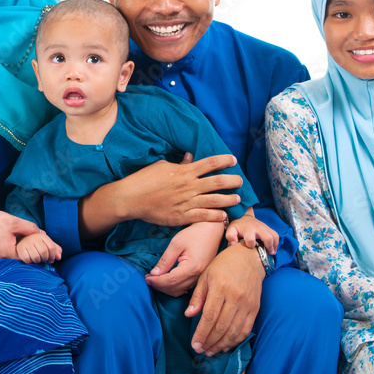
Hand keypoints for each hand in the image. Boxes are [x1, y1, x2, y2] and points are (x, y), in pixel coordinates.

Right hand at [0, 209, 41, 259]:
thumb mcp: (12, 221)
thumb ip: (28, 227)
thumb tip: (42, 233)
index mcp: (7, 253)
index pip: (27, 259)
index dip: (35, 253)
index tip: (40, 248)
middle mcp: (1, 260)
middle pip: (20, 260)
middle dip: (28, 253)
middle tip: (34, 245)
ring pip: (12, 258)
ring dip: (19, 252)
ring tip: (23, 243)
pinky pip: (5, 256)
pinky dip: (10, 251)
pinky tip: (12, 242)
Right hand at [16, 232, 62, 263]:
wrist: (21, 241)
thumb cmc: (36, 244)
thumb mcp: (46, 244)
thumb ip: (55, 249)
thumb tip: (59, 257)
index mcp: (42, 236)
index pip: (51, 247)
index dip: (53, 256)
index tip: (51, 260)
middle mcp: (34, 237)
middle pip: (44, 252)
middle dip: (45, 259)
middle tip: (43, 260)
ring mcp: (26, 243)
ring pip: (36, 257)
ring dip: (38, 261)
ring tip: (37, 260)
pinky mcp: (20, 249)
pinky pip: (27, 259)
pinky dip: (30, 262)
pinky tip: (30, 260)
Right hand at [119, 153, 243, 226]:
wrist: (131, 199)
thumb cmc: (144, 180)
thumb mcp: (162, 166)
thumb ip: (179, 163)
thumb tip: (191, 156)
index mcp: (184, 171)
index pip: (210, 163)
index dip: (224, 161)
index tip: (233, 160)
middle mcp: (188, 186)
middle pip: (217, 182)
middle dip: (233, 181)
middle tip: (241, 181)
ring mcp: (186, 202)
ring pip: (214, 200)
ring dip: (228, 199)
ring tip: (237, 198)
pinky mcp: (181, 216)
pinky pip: (203, 216)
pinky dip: (215, 216)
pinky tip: (223, 215)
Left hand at [145, 221, 223, 296]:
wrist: (212, 231)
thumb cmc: (194, 234)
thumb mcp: (176, 244)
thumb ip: (165, 260)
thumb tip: (154, 274)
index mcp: (192, 268)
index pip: (170, 281)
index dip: (156, 281)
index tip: (146, 278)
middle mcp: (197, 276)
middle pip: (174, 289)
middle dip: (159, 286)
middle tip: (148, 279)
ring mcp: (200, 278)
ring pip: (179, 291)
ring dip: (166, 288)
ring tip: (155, 279)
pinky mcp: (200, 277)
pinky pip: (185, 288)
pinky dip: (174, 287)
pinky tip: (166, 280)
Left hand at [186, 244, 263, 355]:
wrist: (249, 258)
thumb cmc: (223, 265)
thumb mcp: (205, 275)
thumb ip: (198, 297)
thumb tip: (189, 315)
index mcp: (220, 287)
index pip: (209, 317)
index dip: (201, 333)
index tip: (194, 344)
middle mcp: (235, 297)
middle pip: (221, 327)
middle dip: (209, 342)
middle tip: (201, 350)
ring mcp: (247, 304)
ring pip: (234, 331)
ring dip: (221, 344)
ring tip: (211, 351)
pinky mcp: (255, 308)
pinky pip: (246, 329)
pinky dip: (236, 340)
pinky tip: (226, 345)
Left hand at [225, 213, 278, 254]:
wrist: (244, 217)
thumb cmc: (237, 226)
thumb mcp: (231, 229)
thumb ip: (230, 236)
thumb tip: (234, 244)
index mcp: (248, 229)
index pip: (251, 239)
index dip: (250, 245)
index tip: (249, 247)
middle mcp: (258, 228)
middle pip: (268, 238)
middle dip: (268, 247)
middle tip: (267, 253)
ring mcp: (264, 227)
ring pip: (274, 236)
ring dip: (274, 245)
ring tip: (271, 252)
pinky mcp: (268, 228)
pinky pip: (276, 235)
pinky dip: (276, 243)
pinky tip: (273, 248)